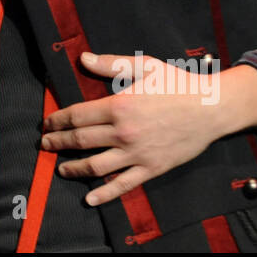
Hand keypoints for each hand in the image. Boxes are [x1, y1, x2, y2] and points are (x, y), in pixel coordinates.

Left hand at [39, 51, 228, 206]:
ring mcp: (137, 153)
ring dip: (74, 168)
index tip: (46, 124)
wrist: (211, 109)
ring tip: (61, 169)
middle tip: (45, 145)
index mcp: (119, 106)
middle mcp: (123, 132)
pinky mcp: (151, 168)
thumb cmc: (178, 84)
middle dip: (58, 144)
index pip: (77, 116)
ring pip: (96, 165)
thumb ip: (111, 64)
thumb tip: (83, 58)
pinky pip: (123, 184)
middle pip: (81, 141)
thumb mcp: (144, 67)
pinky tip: (89, 198)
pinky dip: (104, 193)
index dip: (57, 121)